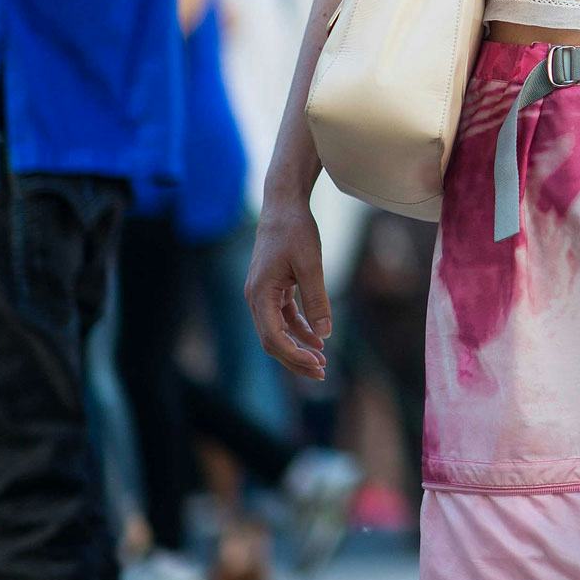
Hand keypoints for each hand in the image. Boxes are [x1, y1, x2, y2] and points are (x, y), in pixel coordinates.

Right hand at [245, 197, 331, 380]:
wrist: (283, 206)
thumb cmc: (295, 231)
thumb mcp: (311, 264)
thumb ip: (317, 299)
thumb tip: (324, 333)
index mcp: (260, 294)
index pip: (272, 337)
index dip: (293, 355)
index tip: (316, 364)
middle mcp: (255, 298)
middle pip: (272, 340)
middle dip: (295, 359)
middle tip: (321, 373)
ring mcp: (262, 294)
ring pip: (277, 331)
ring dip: (298, 347)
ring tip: (321, 363)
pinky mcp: (272, 288)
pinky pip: (283, 317)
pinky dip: (298, 329)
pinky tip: (317, 338)